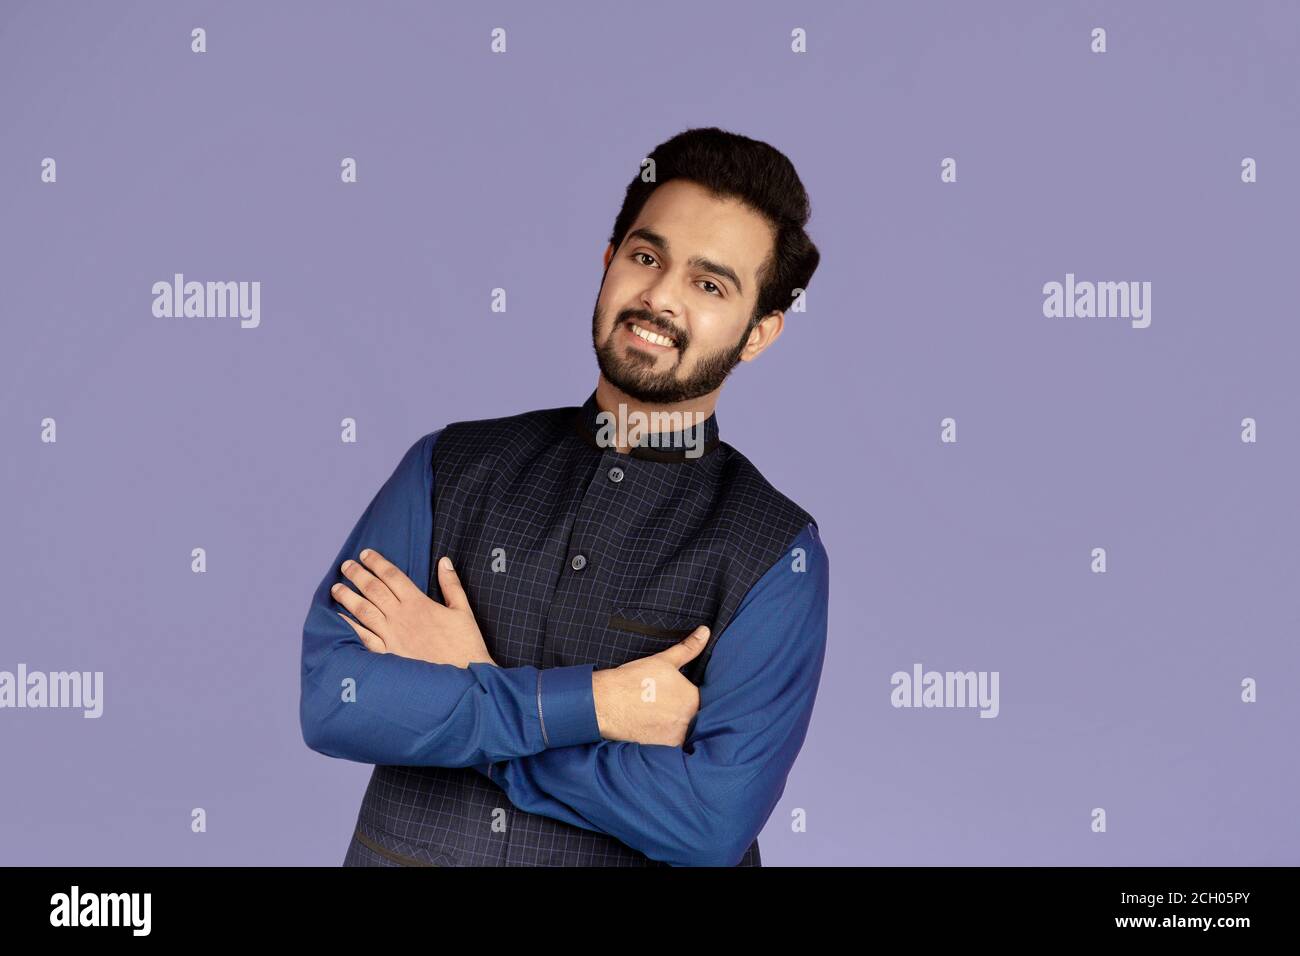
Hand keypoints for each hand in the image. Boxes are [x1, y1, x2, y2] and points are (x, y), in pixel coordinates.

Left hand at [331, 550, 496, 667]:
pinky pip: (363, 638)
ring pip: (363, 611)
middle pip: (373, 589)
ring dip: (348, 597)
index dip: (377, 562)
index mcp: (419, 603)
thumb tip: (443, 561)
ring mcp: (391, 636)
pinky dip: (349, 627)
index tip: (365, 554)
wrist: (462, 677)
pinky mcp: (387, 654)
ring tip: (336, 588)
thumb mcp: (463, 610)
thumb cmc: (465, 644)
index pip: (392, 576)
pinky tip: (338, 619)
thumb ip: (452, 584)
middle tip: (346, 566)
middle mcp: (400, 617)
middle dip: (357, 574)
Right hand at [591, 626, 709, 745]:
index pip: (701, 699)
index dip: (687, 697)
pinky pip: (672, 744)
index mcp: (693, 697)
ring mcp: (677, 736)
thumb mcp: (664, 661)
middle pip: (694, 716)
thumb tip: (705, 631)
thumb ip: (688, 648)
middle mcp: (690, 719)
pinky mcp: (663, 749)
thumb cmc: (634, 679)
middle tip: (663, 707)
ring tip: (658, 718)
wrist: (606, 702)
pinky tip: (653, 729)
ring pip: (683, 730)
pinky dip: (665, 738)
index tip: (674, 696)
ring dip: (675, 726)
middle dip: (683, 712)